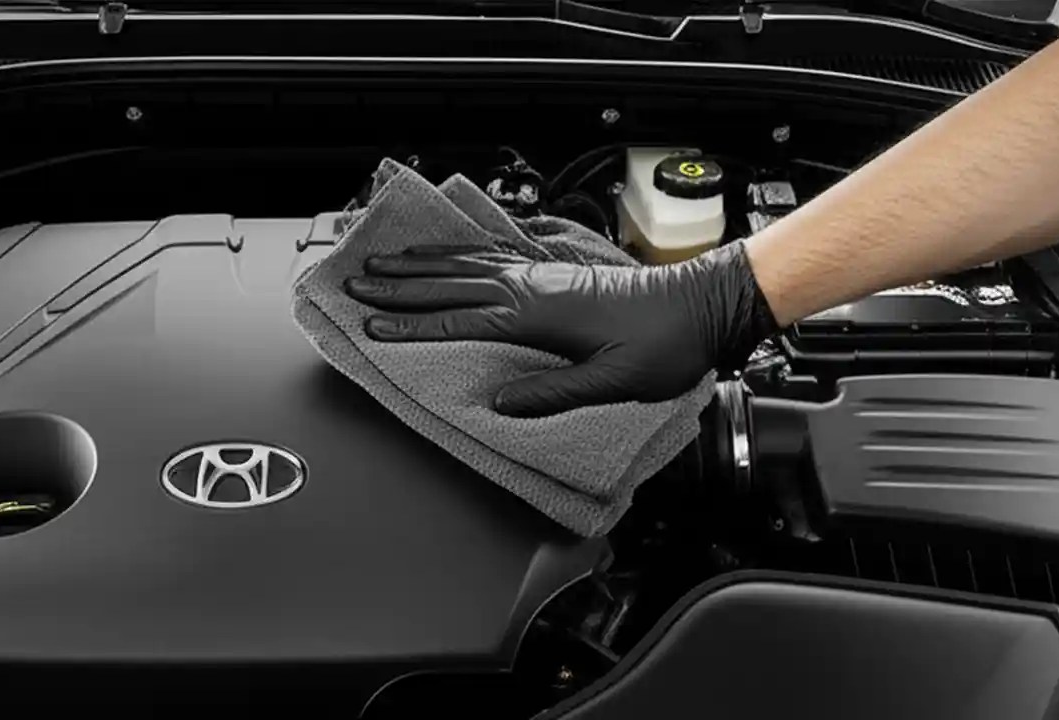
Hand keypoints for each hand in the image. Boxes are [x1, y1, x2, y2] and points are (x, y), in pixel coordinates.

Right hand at [343, 241, 776, 416]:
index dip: (413, 326)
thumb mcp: (613, 382)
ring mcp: (541, 272)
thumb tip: (500, 403)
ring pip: (467, 263)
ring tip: (383, 262)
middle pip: (451, 282)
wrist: (702, 305)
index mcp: (538, 314)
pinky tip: (445, 251)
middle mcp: (532, 285)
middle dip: (400, 286)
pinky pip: (494, 253)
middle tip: (355, 285)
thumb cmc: (665, 346)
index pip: (460, 319)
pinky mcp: (554, 270)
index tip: (372, 327)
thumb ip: (553, 392)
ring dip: (422, 264)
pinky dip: (460, 251)